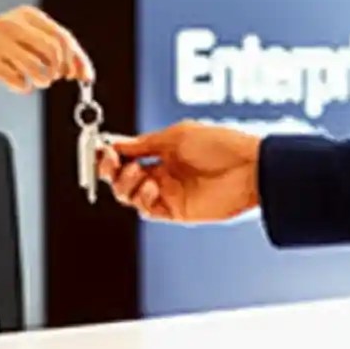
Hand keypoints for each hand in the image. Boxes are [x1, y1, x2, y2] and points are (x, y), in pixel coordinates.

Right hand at [0, 6, 92, 126]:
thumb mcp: (25, 40)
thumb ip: (53, 50)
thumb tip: (82, 70)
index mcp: (26, 14)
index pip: (62, 36)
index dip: (77, 59)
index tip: (84, 75)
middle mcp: (12, 24)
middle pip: (54, 50)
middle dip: (61, 70)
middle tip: (57, 78)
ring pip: (38, 68)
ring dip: (42, 81)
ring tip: (36, 81)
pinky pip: (19, 81)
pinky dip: (23, 87)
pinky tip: (17, 83)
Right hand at [98, 121, 262, 222]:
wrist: (250, 168)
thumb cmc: (220, 144)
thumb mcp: (177, 136)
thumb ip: (144, 143)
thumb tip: (115, 143)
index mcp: (162, 152)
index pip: (127, 155)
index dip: (110, 153)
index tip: (99, 148)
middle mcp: (163, 173)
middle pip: (122, 177)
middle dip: (110, 169)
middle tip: (109, 161)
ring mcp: (169, 193)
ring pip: (129, 195)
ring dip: (124, 183)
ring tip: (136, 172)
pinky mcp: (177, 212)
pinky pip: (147, 210)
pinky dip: (141, 198)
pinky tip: (150, 186)